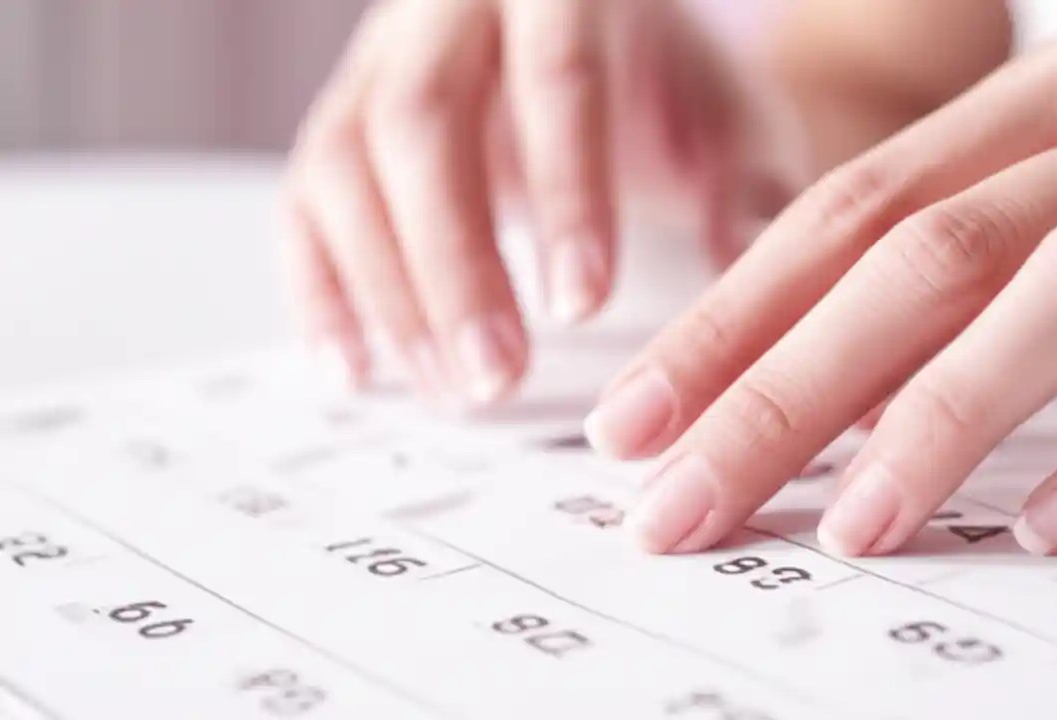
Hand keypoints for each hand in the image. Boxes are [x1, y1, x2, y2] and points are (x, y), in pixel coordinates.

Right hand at [281, 0, 798, 404]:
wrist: (595, 36)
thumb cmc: (667, 87)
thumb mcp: (727, 118)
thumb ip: (748, 187)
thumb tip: (750, 286)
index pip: (556, 76)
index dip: (565, 190)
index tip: (585, 302)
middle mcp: (449, 11)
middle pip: (423, 123)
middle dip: (455, 261)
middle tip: (497, 377)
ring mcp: (380, 62)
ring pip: (347, 165)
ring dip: (390, 291)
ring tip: (453, 391)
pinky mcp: (342, 121)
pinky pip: (306, 202)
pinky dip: (320, 292)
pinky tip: (354, 371)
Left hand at [585, 32, 1056, 555]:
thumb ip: (951, 283)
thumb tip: (811, 403)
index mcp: (1039, 105)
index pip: (844, 215)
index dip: (727, 325)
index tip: (631, 427)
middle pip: (921, 253)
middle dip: (784, 391)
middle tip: (682, 506)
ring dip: (944, 414)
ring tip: (851, 529)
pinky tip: (1053, 526)